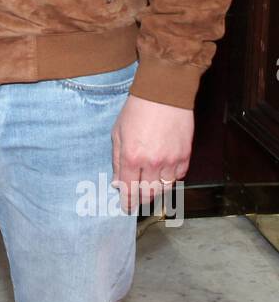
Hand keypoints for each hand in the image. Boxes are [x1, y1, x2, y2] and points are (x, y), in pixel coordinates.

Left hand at [111, 94, 192, 214]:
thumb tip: (118, 182)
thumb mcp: (118, 133)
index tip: (126, 207)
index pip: (129, 189)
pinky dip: (171, 179)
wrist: (164, 94)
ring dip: (157, 191)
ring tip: (151, 189)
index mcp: (132, 158)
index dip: (127, 201)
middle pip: (148, 193)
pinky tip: (164, 175)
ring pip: (165, 188)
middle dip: (141, 199)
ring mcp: (171, 160)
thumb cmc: (137, 110)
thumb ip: (117, 160)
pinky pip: (179, 176)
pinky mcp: (185, 155)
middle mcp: (152, 163)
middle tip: (137, 200)